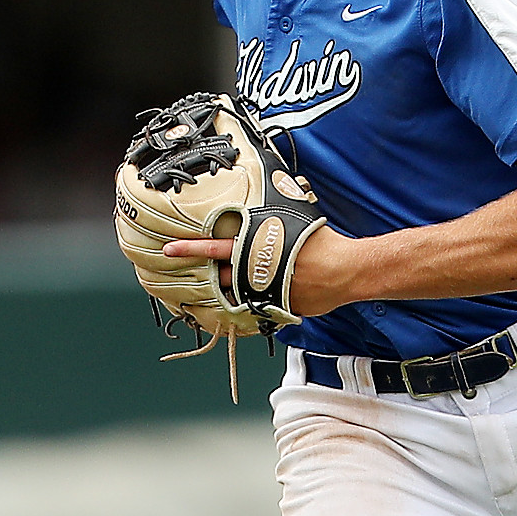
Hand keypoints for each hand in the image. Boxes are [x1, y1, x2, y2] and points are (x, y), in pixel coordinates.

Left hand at [163, 228, 358, 317]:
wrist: (347, 270)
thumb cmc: (324, 243)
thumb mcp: (294, 220)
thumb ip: (273, 220)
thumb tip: (267, 207)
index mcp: (256, 248)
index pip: (214, 247)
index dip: (190, 248)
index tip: (169, 249)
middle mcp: (256, 272)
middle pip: (221, 275)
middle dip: (211, 273)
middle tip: (197, 271)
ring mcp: (265, 293)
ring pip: (240, 293)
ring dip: (238, 287)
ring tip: (245, 281)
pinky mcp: (280, 308)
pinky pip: (266, 305)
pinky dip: (268, 299)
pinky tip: (281, 290)